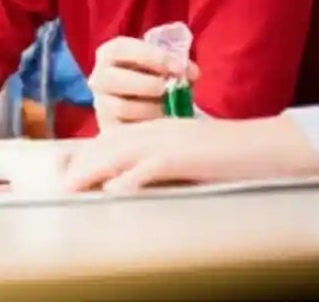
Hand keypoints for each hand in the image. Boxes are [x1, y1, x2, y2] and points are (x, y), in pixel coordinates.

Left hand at [62, 116, 318, 192]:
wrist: (260, 145)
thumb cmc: (224, 151)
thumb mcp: (183, 148)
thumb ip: (157, 157)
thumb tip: (130, 177)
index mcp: (154, 128)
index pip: (110, 138)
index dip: (86, 154)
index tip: (65, 170)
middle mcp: (154, 131)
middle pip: (107, 145)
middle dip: (80, 163)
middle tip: (59, 183)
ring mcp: (166, 142)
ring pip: (118, 153)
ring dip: (92, 171)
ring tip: (71, 188)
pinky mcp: (181, 156)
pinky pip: (148, 167)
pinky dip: (128, 179)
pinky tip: (112, 191)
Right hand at [90, 37, 199, 128]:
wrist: (154, 109)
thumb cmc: (158, 80)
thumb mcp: (166, 67)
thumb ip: (177, 66)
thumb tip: (189, 73)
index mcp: (110, 55)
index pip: (120, 49)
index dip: (150, 56)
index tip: (177, 67)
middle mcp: (99, 78)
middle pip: (112, 78)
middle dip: (147, 84)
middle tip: (170, 89)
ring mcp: (101, 104)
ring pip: (122, 107)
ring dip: (151, 107)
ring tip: (170, 108)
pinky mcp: (109, 128)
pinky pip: (127, 130)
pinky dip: (149, 126)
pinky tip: (163, 122)